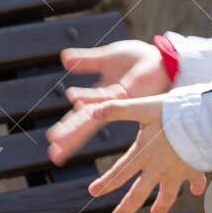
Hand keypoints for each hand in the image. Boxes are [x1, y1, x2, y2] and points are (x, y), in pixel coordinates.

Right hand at [45, 40, 171, 167]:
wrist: (159, 58)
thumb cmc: (138, 60)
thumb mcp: (105, 58)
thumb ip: (86, 61)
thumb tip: (63, 58)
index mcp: (100, 99)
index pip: (79, 116)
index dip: (66, 127)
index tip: (52, 140)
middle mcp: (107, 105)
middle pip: (83, 124)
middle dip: (68, 138)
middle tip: (54, 154)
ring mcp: (115, 102)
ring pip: (90, 117)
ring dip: (74, 128)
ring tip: (59, 139)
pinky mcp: (125, 94)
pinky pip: (102, 96)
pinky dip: (88, 97)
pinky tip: (74, 98)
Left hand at [79, 97, 206, 212]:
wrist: (205, 121)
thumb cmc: (173, 113)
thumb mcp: (142, 108)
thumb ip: (117, 110)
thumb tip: (93, 112)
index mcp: (143, 154)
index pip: (119, 173)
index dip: (105, 183)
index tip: (93, 192)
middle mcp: (159, 167)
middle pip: (139, 193)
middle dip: (127, 207)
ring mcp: (177, 171)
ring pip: (168, 195)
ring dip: (162, 205)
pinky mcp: (195, 168)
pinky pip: (196, 180)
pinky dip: (197, 186)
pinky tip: (197, 191)